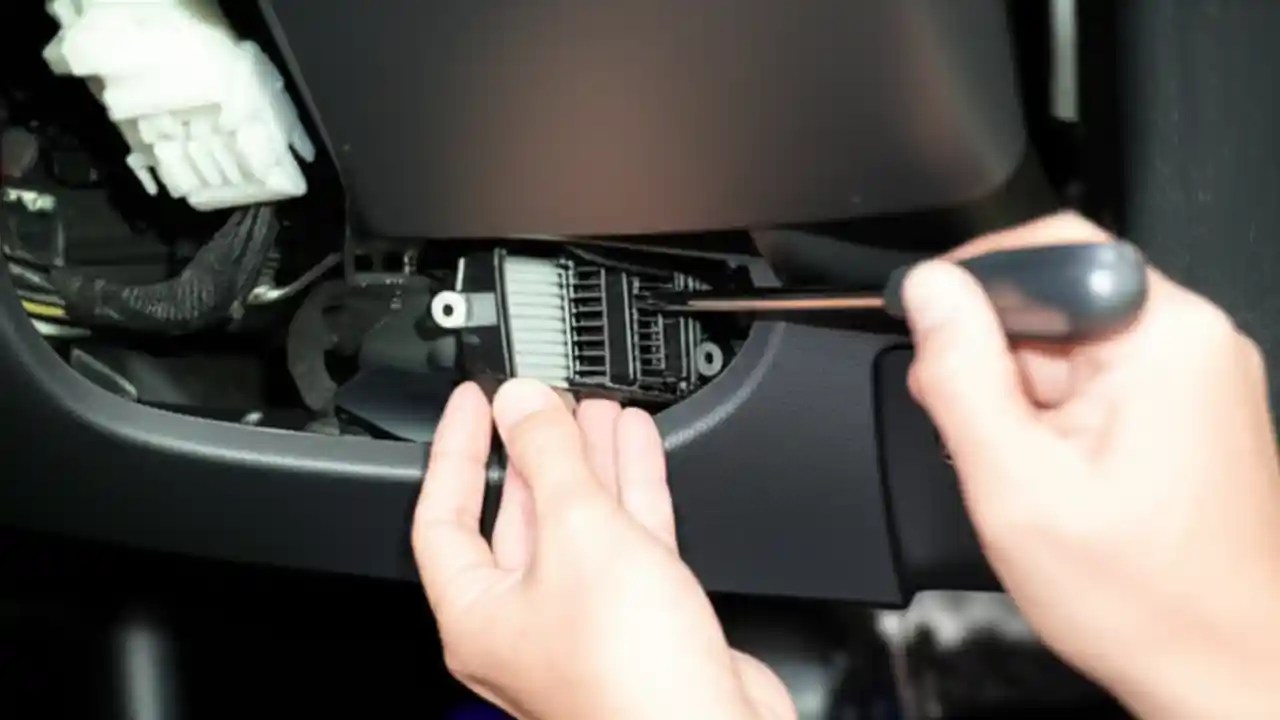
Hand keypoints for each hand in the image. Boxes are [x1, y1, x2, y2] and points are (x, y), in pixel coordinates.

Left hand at [412, 379, 794, 719]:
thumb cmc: (630, 678)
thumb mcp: (579, 535)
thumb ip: (548, 459)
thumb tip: (521, 404)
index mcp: (478, 614)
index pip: (443, 514)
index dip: (456, 450)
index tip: (473, 402)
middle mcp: (526, 621)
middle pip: (517, 515)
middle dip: (536, 450)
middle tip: (543, 400)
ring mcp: (585, 621)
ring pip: (578, 522)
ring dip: (587, 462)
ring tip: (593, 408)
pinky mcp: (641, 617)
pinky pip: (625, 540)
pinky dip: (630, 490)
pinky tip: (635, 447)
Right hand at [901, 213, 1279, 718]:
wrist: (1224, 671)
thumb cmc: (1141, 597)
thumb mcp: (1014, 481)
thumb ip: (962, 374)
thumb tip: (929, 292)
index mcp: (1162, 337)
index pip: (1047, 249)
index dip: (971, 283)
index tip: (926, 329)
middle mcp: (1194, 341)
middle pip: (1058, 296)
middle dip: (994, 352)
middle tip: (971, 428)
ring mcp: (1199, 375)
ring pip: (1073, 340)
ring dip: (1024, 391)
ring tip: (1023, 467)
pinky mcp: (1192, 408)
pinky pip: (1103, 376)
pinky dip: (1058, 413)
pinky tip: (1053, 470)